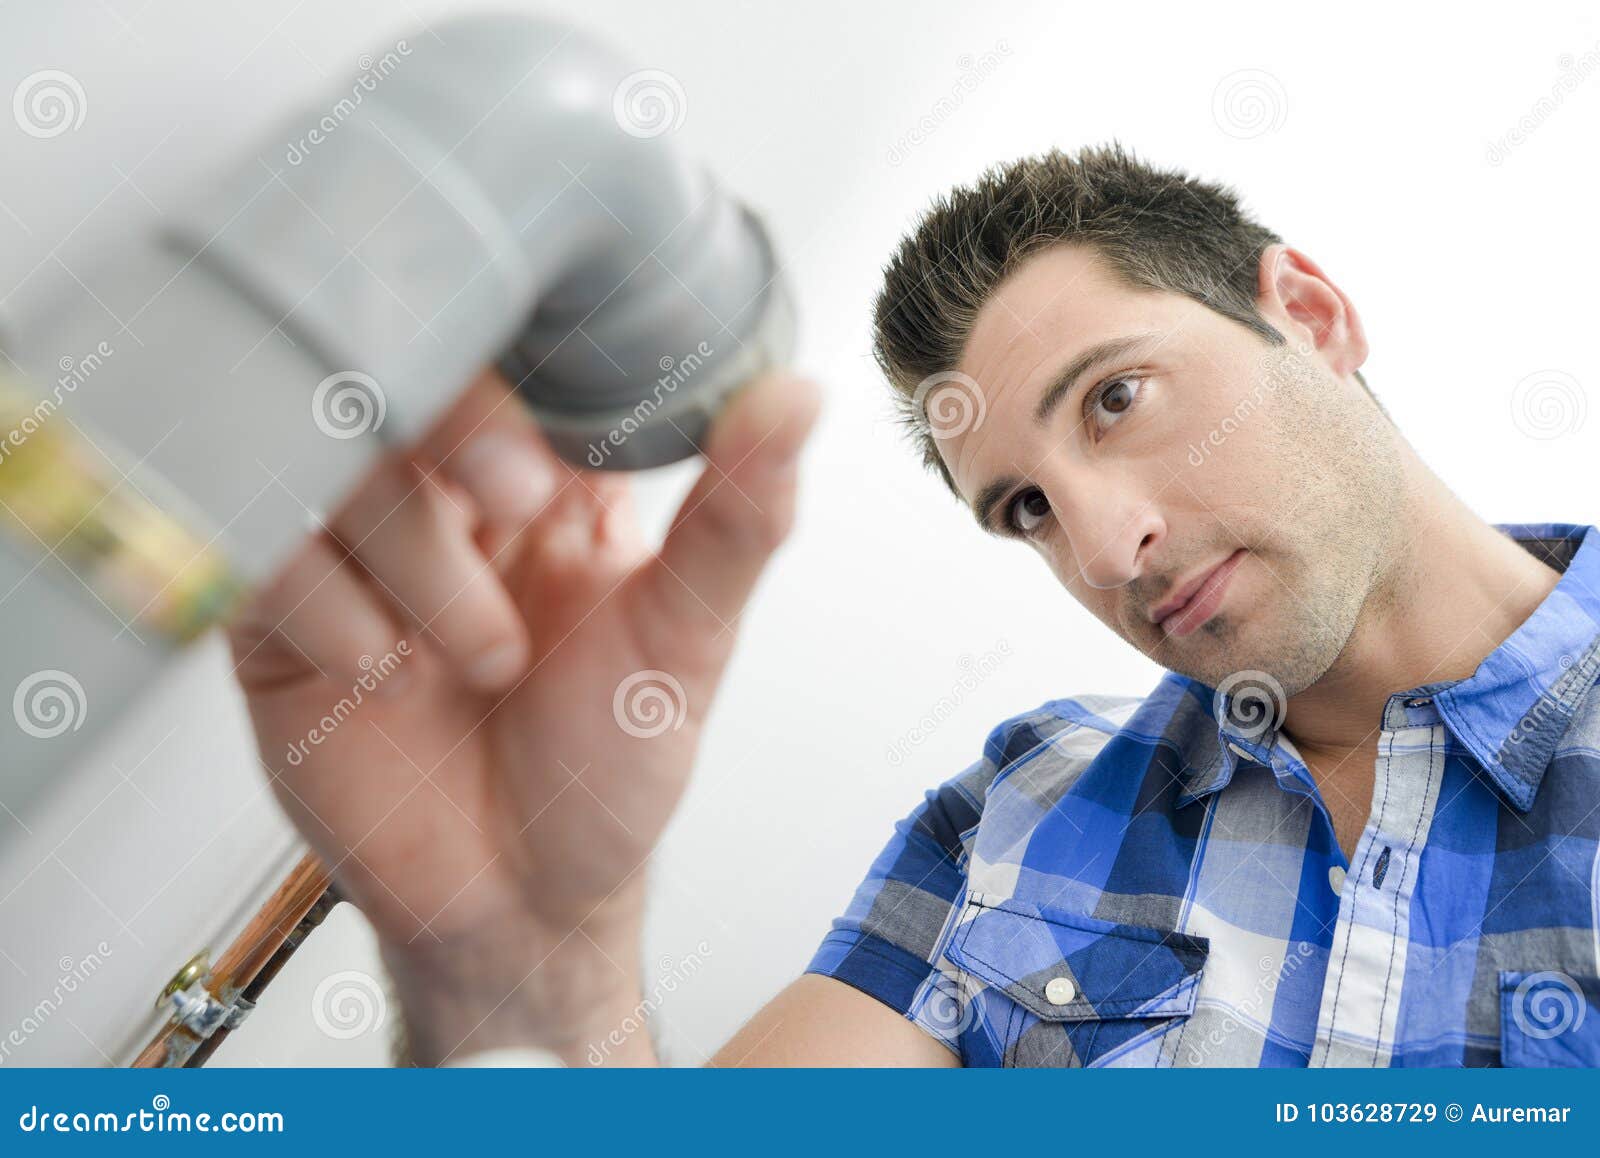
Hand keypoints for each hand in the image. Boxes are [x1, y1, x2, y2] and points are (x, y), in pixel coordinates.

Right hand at [228, 366, 821, 1061]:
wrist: (520, 900)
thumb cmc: (607, 767)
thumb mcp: (688, 642)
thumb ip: (735, 520)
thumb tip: (800, 399)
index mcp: (543, 481)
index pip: (517, 360)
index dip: (531, 376)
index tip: (564, 440)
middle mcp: (446, 502)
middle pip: (411, 385)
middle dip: (463, 434)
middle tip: (519, 507)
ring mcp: (356, 557)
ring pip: (336, 466)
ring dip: (419, 562)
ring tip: (485, 664)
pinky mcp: (280, 622)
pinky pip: (265, 563)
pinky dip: (336, 619)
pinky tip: (392, 685)